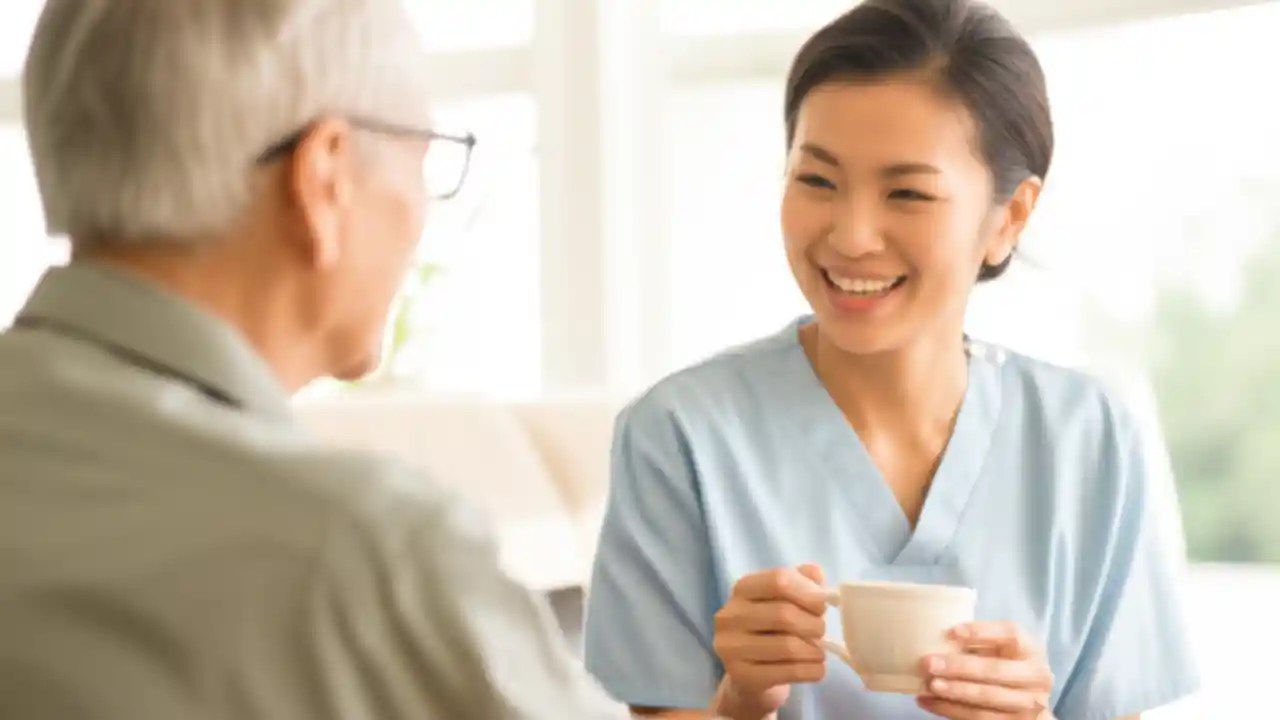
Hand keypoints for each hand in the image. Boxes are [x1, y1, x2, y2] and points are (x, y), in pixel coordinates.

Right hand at [711, 564, 829, 718]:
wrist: (750, 676)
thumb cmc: (773, 631)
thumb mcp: (786, 601)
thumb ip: (802, 582)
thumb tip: (816, 573)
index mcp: (742, 589)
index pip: (779, 580)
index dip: (808, 592)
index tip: (821, 606)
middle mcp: (729, 615)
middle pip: (784, 614)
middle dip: (813, 624)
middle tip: (821, 632)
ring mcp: (730, 647)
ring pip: (788, 646)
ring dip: (814, 650)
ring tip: (819, 652)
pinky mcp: (741, 675)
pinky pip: (787, 672)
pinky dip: (811, 670)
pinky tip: (816, 668)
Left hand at [917, 621, 1054, 719]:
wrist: (1030, 703)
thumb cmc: (1006, 665)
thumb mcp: (1000, 650)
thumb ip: (978, 643)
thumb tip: (938, 639)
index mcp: (1031, 650)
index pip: (1010, 634)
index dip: (981, 631)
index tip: (952, 632)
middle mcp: (1036, 676)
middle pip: (996, 670)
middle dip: (960, 667)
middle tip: (929, 663)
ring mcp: (1028, 703)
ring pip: (987, 697)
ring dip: (954, 691)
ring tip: (928, 685)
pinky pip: (979, 717)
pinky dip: (950, 709)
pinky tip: (928, 701)